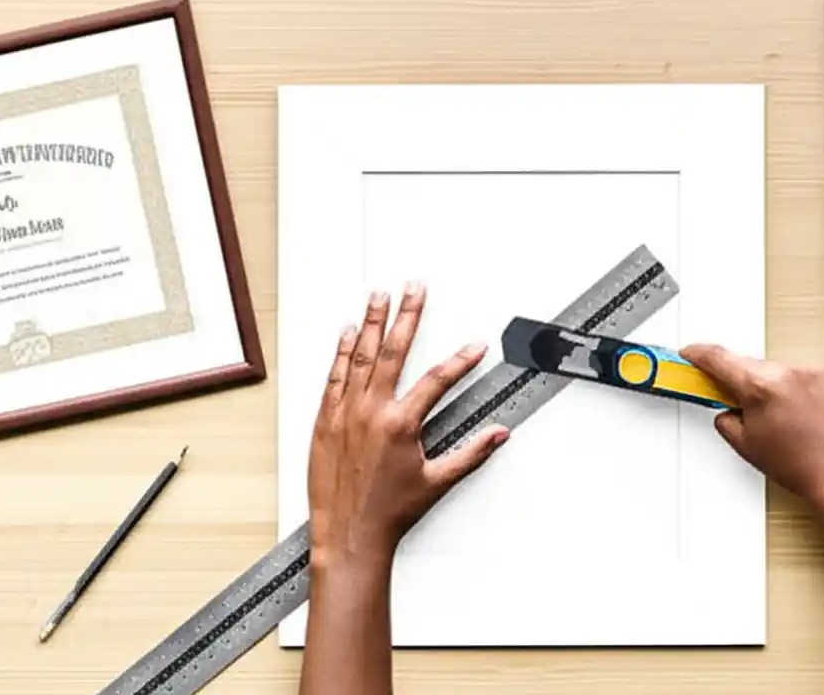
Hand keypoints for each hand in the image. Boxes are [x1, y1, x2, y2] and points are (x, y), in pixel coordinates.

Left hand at [308, 283, 509, 572]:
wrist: (348, 534)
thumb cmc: (389, 512)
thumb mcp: (437, 482)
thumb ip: (471, 453)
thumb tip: (498, 434)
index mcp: (401, 425)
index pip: (437, 380)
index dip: (460, 360)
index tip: (475, 346)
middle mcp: (371, 412)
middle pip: (393, 351)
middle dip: (407, 316)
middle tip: (415, 289)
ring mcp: (344, 413)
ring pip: (360, 356)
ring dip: (372, 323)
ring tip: (379, 296)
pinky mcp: (324, 421)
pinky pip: (334, 377)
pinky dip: (342, 352)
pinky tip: (349, 333)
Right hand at [680, 345, 823, 518]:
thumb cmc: (799, 466)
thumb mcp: (745, 444)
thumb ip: (725, 417)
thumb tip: (722, 406)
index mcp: (760, 386)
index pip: (718, 357)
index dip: (698, 354)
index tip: (690, 354)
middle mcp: (785, 372)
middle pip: (746, 364)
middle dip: (736, 380)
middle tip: (734, 402)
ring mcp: (808, 371)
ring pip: (771, 369)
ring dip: (764, 385)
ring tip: (774, 419)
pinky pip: (794, 374)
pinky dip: (787, 388)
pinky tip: (792, 414)